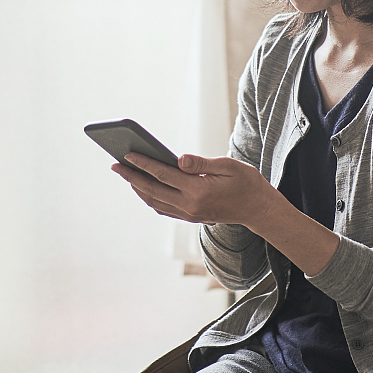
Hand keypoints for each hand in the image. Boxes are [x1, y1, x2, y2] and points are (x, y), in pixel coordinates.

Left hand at [111, 151, 286, 230]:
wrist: (258, 209)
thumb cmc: (245, 182)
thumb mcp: (227, 165)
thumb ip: (200, 163)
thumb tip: (178, 159)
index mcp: (199, 191)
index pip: (164, 175)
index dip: (143, 164)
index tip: (127, 154)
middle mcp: (190, 206)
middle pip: (152, 190)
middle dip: (131, 177)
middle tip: (114, 164)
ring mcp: (189, 214)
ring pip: (155, 202)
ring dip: (138, 189)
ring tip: (125, 174)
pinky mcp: (191, 217)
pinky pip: (163, 209)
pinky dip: (150, 198)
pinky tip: (144, 187)